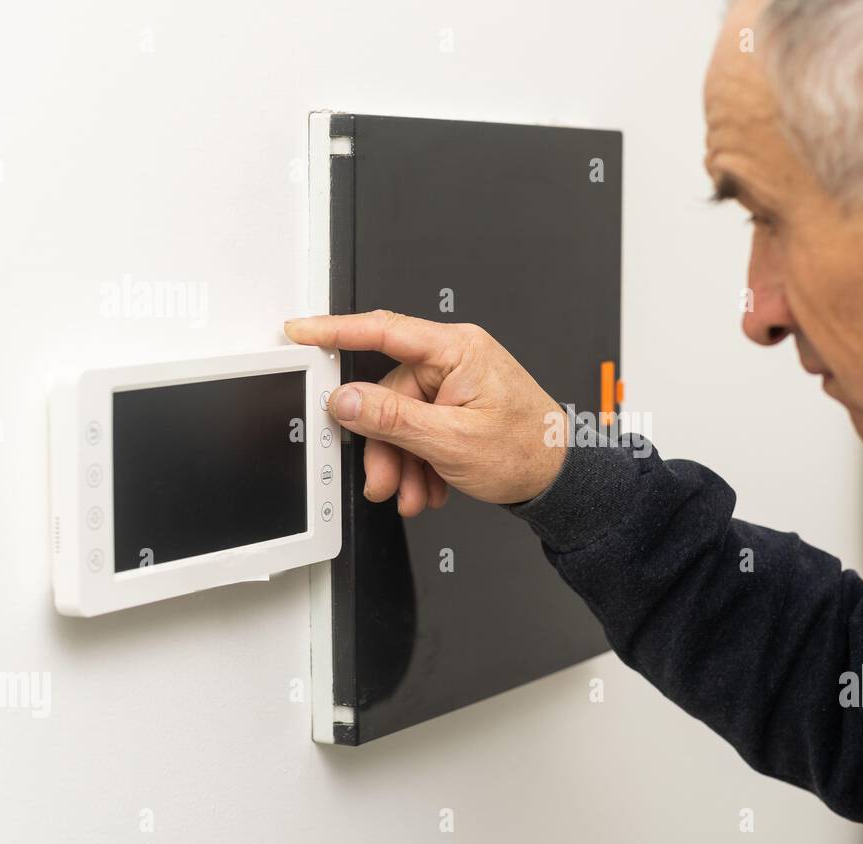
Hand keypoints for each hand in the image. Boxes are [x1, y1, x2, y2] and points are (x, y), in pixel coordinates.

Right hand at [284, 310, 567, 515]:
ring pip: (403, 419)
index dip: (335, 331)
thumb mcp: (451, 441)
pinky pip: (422, 428)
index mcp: (457, 350)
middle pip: (390, 394)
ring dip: (402, 462)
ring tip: (414, 494)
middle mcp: (456, 359)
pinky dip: (420, 461)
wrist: (561, 479)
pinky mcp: (459, 406)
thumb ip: (392, 418)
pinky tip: (431, 486)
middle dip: (384, 445)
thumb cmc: (527, 452)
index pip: (383, 331)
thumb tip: (345, 399)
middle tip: (382, 481)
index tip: (300, 332)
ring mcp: (458, 383)